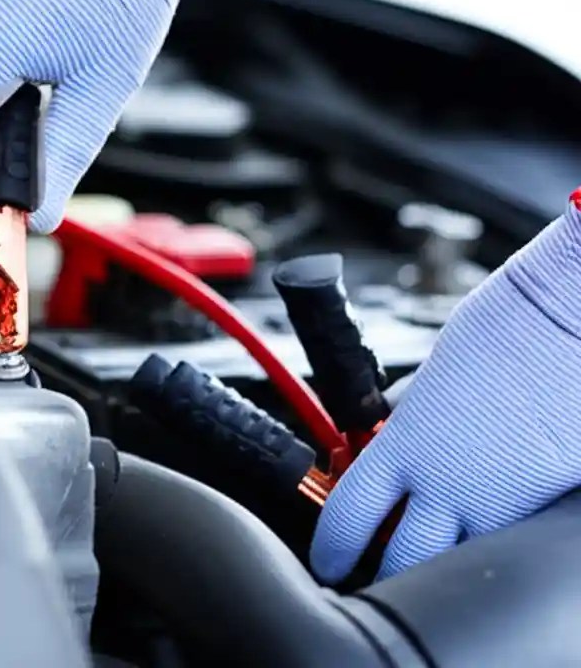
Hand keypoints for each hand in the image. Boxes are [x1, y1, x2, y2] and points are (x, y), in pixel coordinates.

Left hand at [311, 206, 580, 582]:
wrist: (575, 317)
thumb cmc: (509, 327)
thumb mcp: (435, 372)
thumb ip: (409, 414)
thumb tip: (386, 426)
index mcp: (405, 447)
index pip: (347, 519)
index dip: (332, 549)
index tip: (329, 559)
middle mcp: (451, 486)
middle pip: (402, 562)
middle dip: (388, 568)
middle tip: (380, 566)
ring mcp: (506, 504)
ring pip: (462, 560)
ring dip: (446, 554)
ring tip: (439, 541)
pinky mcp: (549, 505)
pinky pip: (513, 537)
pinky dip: (497, 535)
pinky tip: (496, 514)